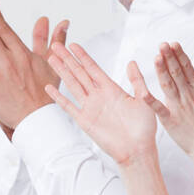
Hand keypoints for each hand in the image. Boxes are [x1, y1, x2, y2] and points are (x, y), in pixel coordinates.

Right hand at [43, 41, 156, 165]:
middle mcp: (98, 96)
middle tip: (56, 45)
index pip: (93, 68)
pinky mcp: (85, 121)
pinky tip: (50, 88)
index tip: (73, 44)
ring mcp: (90, 108)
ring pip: (73, 85)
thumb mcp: (143, 99)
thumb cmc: (144, 128)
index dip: (83, 56)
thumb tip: (131, 62)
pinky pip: (69, 107)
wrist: (138, 149)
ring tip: (51, 59)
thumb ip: (137, 81)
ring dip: (62, 72)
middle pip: (79, 73)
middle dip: (68, 59)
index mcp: (112, 89)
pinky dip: (59, 97)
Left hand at [134, 42, 193, 166]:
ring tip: (156, 58)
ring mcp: (179, 107)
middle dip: (169, 58)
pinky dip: (151, 101)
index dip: (179, 54)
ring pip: (168, 86)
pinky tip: (143, 92)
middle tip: (162, 44)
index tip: (172, 43)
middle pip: (177, 73)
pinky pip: (159, 109)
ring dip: (162, 71)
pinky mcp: (171, 121)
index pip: (187, 67)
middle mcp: (189, 95)